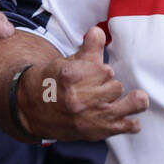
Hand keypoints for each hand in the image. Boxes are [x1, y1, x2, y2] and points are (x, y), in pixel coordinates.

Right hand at [17, 25, 148, 140]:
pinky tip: (125, 117)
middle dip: (109, 85)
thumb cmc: (53, 83)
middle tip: (99, 89)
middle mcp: (80, 99)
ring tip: (117, 98)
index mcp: (71, 77)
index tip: (95, 74)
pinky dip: (132, 122)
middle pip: (116, 86)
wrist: (32, 110)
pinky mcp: (98, 132)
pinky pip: (129, 126)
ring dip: (124, 100)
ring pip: (129, 103)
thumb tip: (98, 31)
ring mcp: (90, 119)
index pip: (106, 70)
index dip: (102, 71)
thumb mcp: (66, 62)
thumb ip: (88, 47)